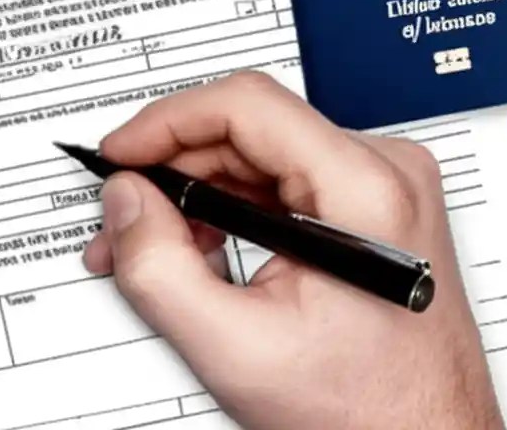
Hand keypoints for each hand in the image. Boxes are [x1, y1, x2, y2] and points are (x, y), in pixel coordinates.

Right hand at [83, 72, 503, 429]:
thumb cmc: (367, 410)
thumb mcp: (236, 349)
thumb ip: (159, 269)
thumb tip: (125, 200)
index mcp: (366, 190)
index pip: (246, 106)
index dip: (166, 122)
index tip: (120, 154)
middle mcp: (386, 172)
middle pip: (248, 129)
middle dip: (171, 171)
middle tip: (122, 219)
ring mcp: (383, 187)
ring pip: (259, 156)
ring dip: (196, 195)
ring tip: (153, 247)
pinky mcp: (372, 206)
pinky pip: (282, 182)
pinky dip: (230, 210)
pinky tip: (199, 251)